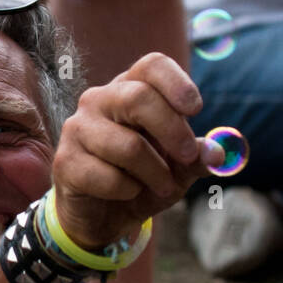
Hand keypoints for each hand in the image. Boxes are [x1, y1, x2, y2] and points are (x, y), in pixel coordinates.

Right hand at [51, 53, 222, 249]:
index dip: (177, 83)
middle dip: (173, 131)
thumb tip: (218, 153)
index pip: (151, 65)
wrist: (103, 216)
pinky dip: (127, 191)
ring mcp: (77, 129)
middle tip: (189, 157)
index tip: (196, 110)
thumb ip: (197, 158)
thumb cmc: (142, 179)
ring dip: (155, 173)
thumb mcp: (178, 169)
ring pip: (127, 145)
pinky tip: (125, 193)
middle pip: (138, 98)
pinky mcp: (65, 161)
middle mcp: (99, 100)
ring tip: (162, 187)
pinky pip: (107, 176)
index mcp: (130, 89)